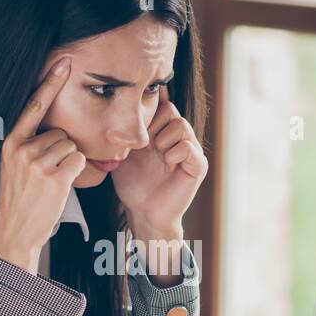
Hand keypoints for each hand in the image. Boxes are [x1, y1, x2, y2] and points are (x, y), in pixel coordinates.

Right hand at [0, 57, 85, 272]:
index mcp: (10, 143)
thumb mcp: (13, 167)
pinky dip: (75, 172)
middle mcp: (22, 149)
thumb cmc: (18, 199)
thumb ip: (28, 146)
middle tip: (45, 175)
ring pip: (71, 147)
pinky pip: (79, 160)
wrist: (13, 232)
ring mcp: (37, 163)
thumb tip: (56, 130)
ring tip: (50, 182)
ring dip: (68, 163)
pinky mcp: (54, 177)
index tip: (64, 63)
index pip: (33, 107)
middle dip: (60, 151)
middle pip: (60, 133)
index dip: (49, 84)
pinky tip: (59, 186)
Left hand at [110, 84, 207, 236]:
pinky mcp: (197, 165)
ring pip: (180, 125)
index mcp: (163, 131)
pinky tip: (167, 165)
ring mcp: (191, 150)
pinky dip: (173, 154)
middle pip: (170, 109)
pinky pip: (188, 146)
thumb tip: (117, 105)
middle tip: (146, 148)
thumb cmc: (132, 184)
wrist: (143, 212)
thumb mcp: (123, 150)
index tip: (136, 135)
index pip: (161, 103)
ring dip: (162, 141)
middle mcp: (179, 137)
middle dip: (152, 127)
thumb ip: (125, 129)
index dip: (146, 115)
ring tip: (157, 157)